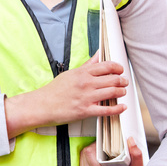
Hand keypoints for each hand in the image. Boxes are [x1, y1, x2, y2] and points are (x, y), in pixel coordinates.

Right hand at [5, 51, 127, 135]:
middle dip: (122, 80)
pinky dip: (117, 109)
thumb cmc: (54, 90)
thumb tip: (98, 54)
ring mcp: (86, 98)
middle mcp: (86, 84)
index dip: (118, 67)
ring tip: (122, 92)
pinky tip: (122, 107)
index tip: (120, 70)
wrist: (42, 105)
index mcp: (82, 73)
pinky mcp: (86, 111)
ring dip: (122, 92)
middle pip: (113, 79)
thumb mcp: (71, 73)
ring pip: (113, 92)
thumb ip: (87, 65)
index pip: (106, 66)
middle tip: (124, 82)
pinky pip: (107, 110)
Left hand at [78, 137, 154, 165]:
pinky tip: (99, 161)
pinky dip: (89, 160)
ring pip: (82, 159)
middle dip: (94, 149)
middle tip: (105, 148)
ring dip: (91, 154)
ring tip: (103, 155)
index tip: (105, 145)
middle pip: (84, 154)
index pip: (89, 153)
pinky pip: (82, 165)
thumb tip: (130, 141)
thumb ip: (136, 156)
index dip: (96, 145)